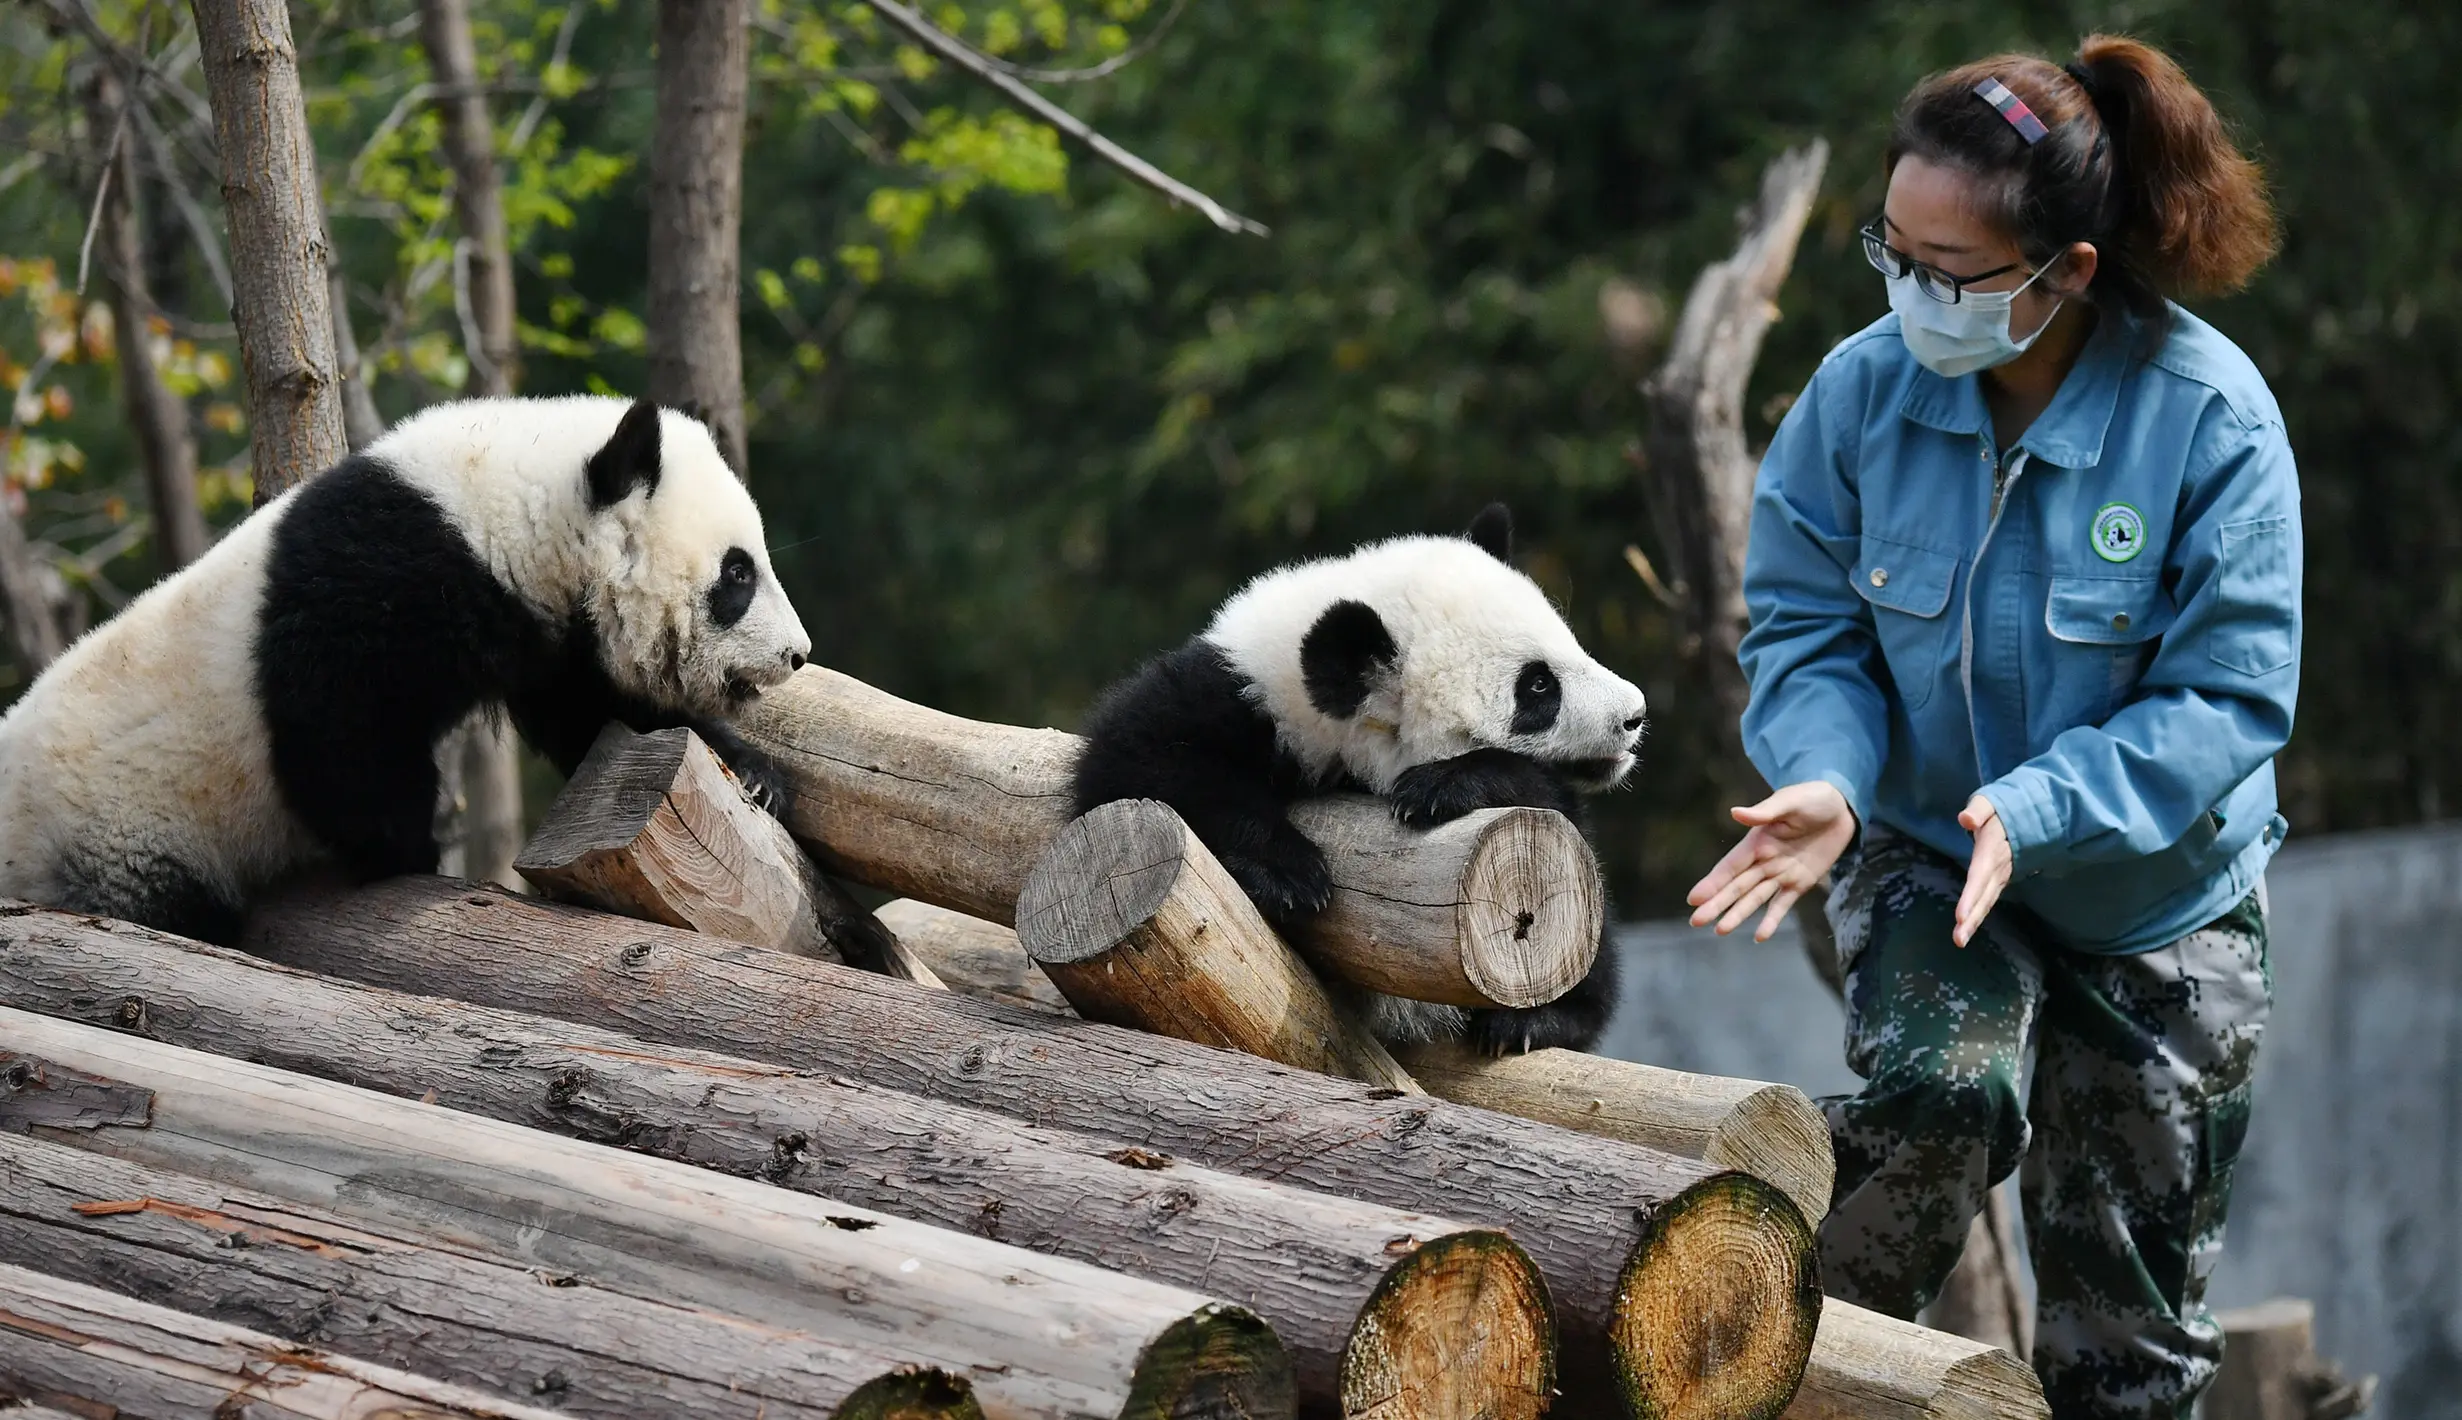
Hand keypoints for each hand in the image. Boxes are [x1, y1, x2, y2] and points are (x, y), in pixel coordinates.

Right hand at [1687, 781, 1858, 940]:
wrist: (1841, 807)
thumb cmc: (1812, 798)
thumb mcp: (1790, 801)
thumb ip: (1764, 812)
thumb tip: (1736, 813)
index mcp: (1757, 842)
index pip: (1730, 866)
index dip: (1712, 882)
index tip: (1694, 898)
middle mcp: (1764, 861)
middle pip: (1736, 886)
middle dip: (1717, 904)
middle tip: (1696, 921)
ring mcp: (1781, 874)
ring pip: (1754, 899)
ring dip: (1738, 914)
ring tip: (1720, 931)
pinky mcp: (1801, 883)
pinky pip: (1783, 904)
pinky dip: (1771, 920)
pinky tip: (1760, 937)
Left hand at [1954, 795, 2010, 946]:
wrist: (2030, 815)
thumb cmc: (2001, 809)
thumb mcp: (1989, 803)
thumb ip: (1978, 810)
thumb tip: (1965, 819)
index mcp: (1991, 850)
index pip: (1980, 875)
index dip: (1971, 896)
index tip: (1961, 916)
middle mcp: (1997, 867)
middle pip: (1984, 895)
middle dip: (1972, 918)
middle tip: (1959, 939)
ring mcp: (2000, 875)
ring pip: (1987, 901)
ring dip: (1974, 922)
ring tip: (1960, 940)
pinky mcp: (1999, 879)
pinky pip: (1988, 899)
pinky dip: (1978, 914)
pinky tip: (1966, 929)